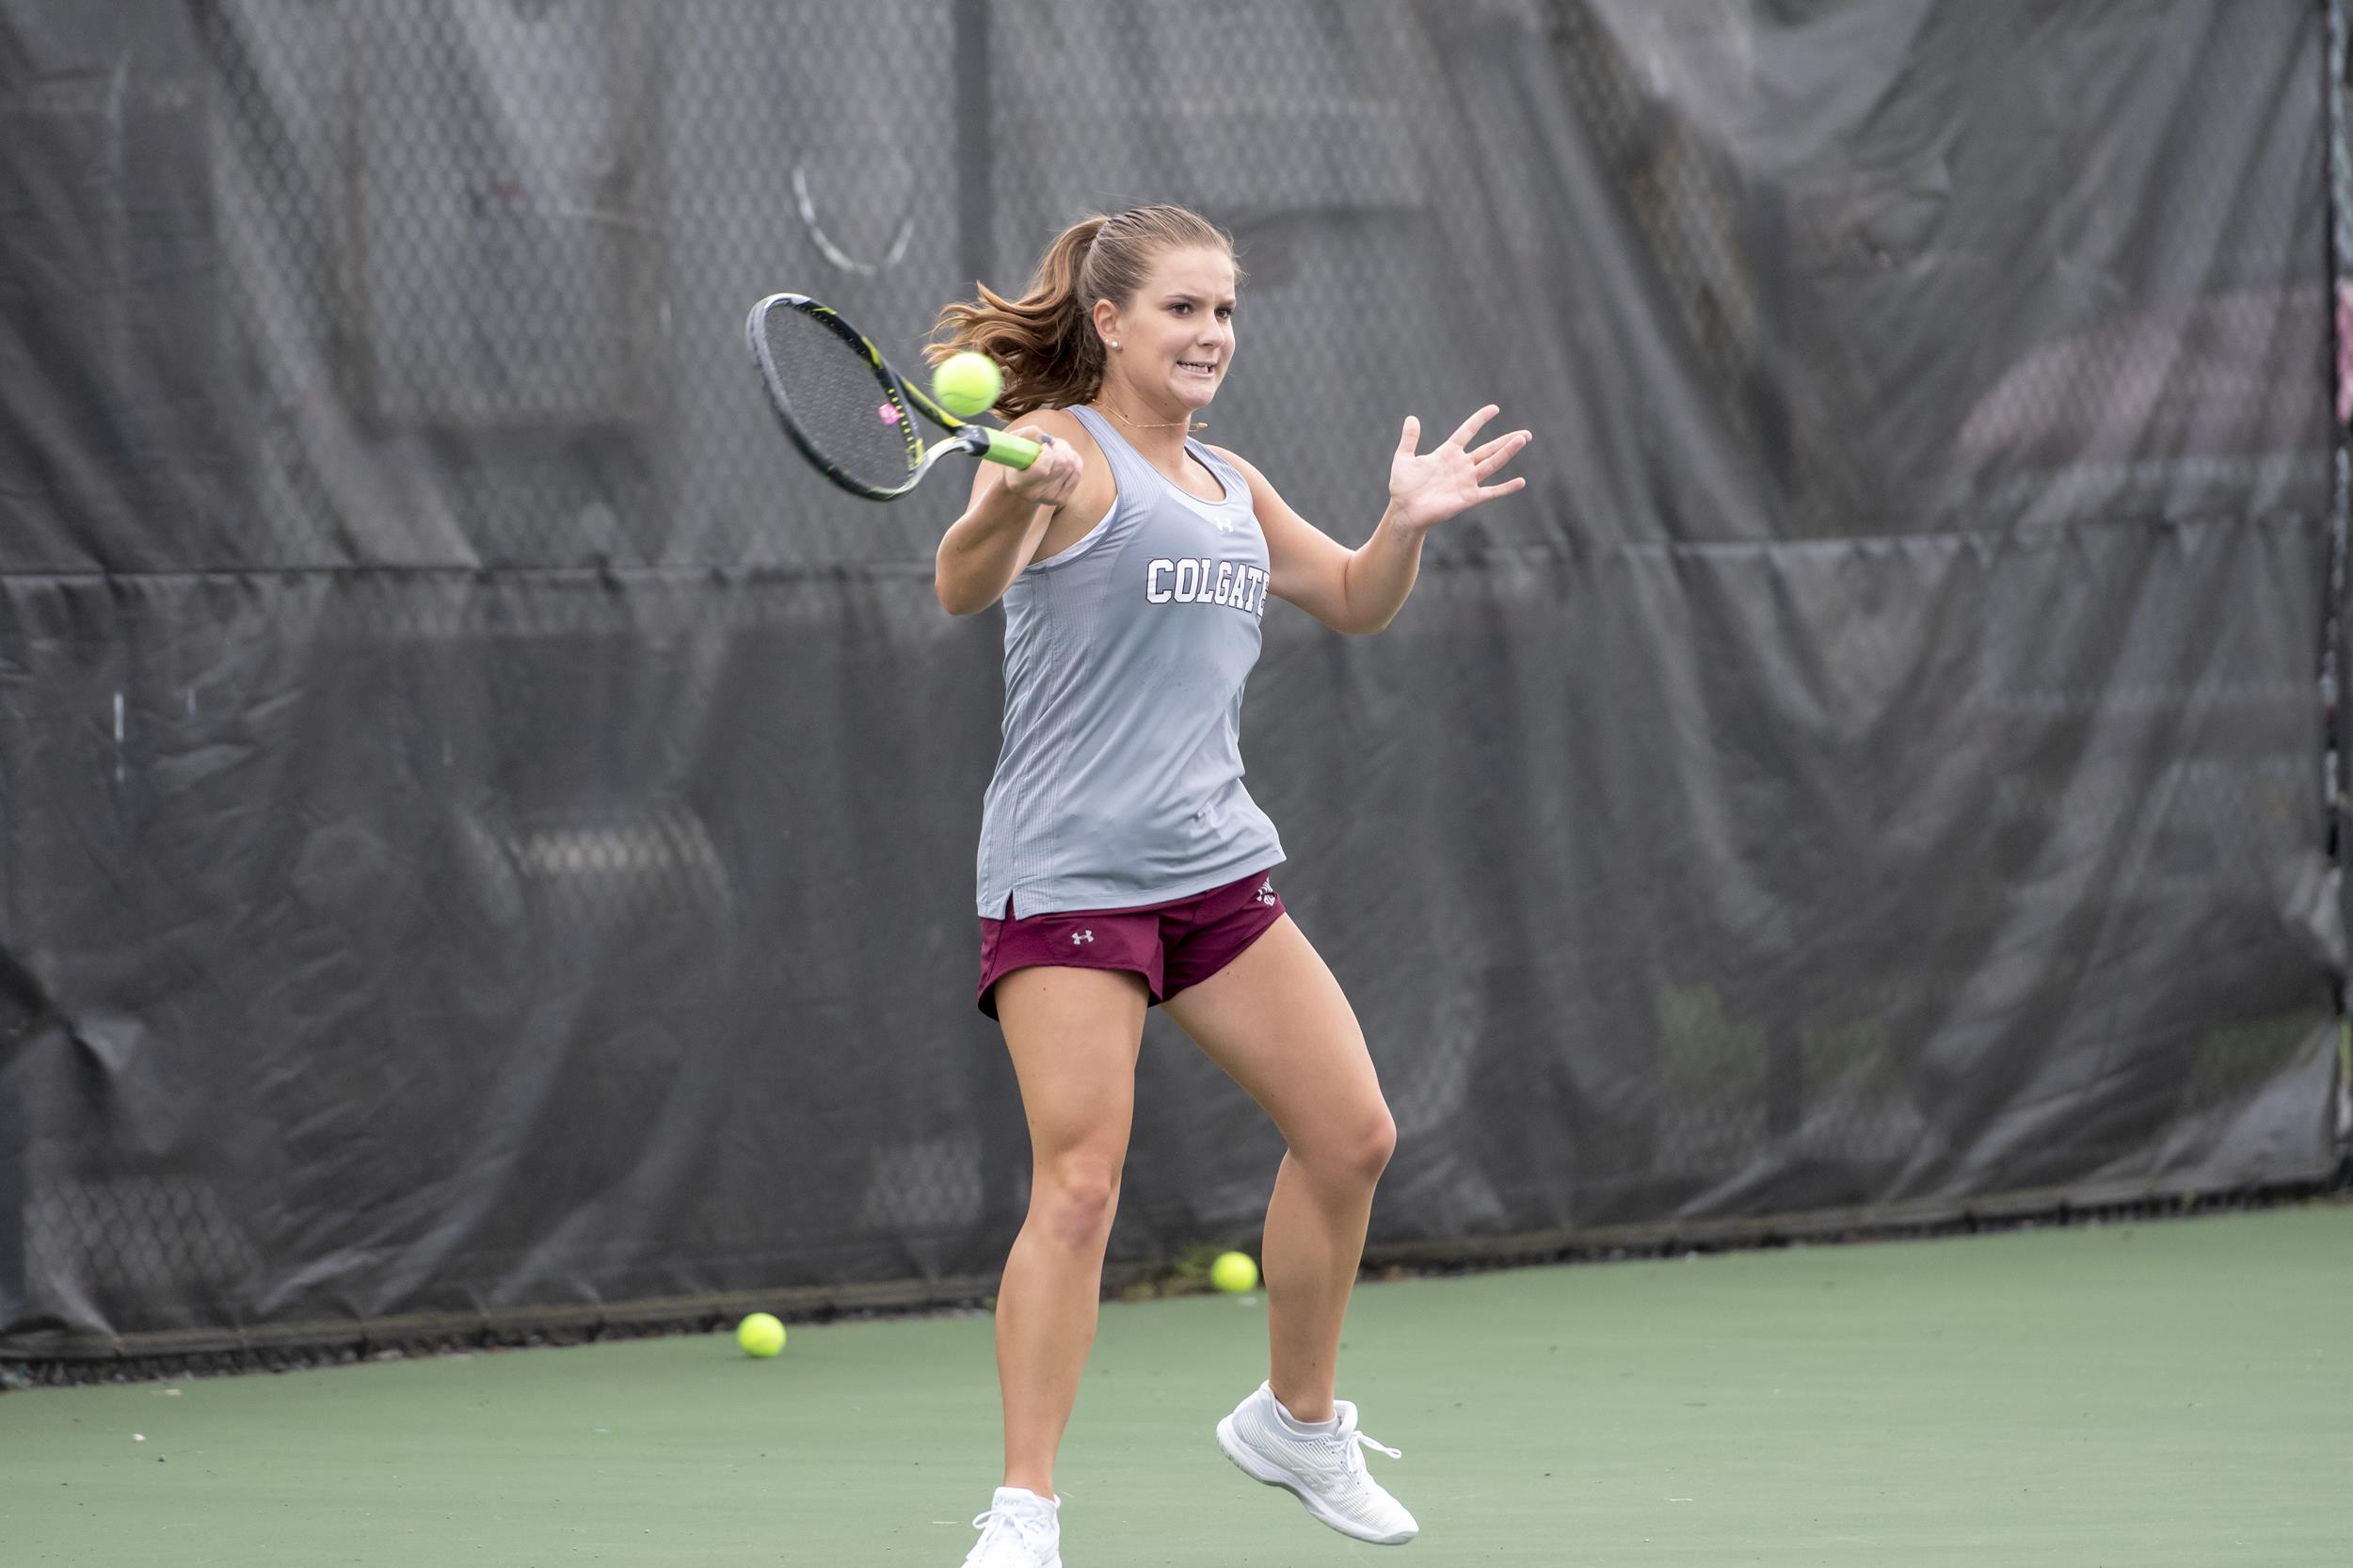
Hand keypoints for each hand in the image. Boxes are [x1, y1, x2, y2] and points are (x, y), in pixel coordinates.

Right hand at [1004, 429, 1082, 505]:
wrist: (1020, 484)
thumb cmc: (1016, 457)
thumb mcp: (1014, 442)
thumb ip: (1028, 434)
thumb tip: (1045, 436)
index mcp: (1018, 482)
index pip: (1043, 468)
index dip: (1047, 452)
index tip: (1042, 446)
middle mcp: (1034, 494)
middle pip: (1062, 464)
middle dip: (1059, 447)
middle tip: (1050, 444)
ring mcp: (1050, 498)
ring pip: (1071, 466)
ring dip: (1066, 451)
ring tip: (1055, 449)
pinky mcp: (1062, 499)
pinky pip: (1077, 472)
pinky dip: (1073, 459)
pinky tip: (1062, 456)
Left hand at [1386, 405, 1530, 531]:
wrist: (1404, 512)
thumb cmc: (1403, 487)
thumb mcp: (1403, 458)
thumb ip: (1409, 439)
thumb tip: (1412, 418)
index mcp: (1447, 453)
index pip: (1467, 431)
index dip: (1480, 420)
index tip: (1494, 409)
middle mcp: (1461, 465)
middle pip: (1488, 449)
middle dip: (1507, 440)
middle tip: (1526, 434)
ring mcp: (1466, 481)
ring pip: (1492, 464)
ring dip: (1507, 453)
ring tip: (1522, 440)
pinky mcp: (1468, 498)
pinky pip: (1491, 492)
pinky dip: (1505, 488)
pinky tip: (1521, 482)